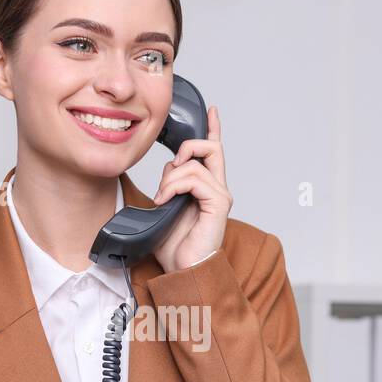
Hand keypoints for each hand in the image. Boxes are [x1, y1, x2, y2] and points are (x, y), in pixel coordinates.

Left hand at [151, 104, 230, 273]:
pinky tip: (165, 199)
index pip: (213, 152)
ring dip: (170, 177)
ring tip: (161, 197)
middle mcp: (217, 189)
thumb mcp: (165, 208)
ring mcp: (220, 195)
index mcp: (206, 188)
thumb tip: (167, 168)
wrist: (182, 270)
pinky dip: (175, 185)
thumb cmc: (175, 246)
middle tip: (172, 164)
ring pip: (195, 163)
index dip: (212, 129)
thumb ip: (168, 184)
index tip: (211, 111)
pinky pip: (195, 179)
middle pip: (210, 147)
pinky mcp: (218, 204)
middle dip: (188, 146)